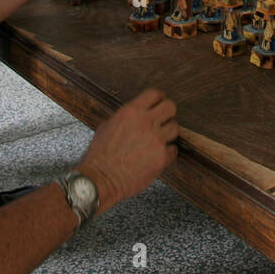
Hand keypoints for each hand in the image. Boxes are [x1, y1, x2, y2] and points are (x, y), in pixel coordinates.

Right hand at [77, 89, 178, 214]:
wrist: (100, 179)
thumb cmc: (99, 155)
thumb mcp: (107, 126)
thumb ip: (125, 117)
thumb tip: (136, 115)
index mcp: (131, 112)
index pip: (154, 94)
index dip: (159, 99)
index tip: (159, 103)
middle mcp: (146, 123)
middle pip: (171, 107)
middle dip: (168, 114)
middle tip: (163, 121)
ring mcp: (156, 140)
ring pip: (175, 128)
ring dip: (168, 134)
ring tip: (158, 141)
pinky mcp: (162, 158)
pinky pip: (173, 150)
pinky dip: (166, 154)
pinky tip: (156, 157)